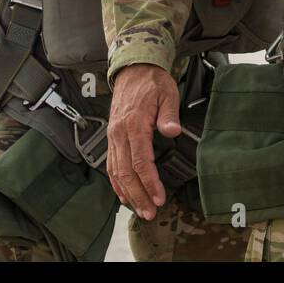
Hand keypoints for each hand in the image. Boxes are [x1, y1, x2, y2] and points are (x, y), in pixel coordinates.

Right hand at [107, 63, 180, 220]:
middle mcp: (119, 134)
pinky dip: (116, 183)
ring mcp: (113, 137)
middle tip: (151, 212)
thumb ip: (169, 114)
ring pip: (116, 172)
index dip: (149, 182)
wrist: (133, 70)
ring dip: (127, 193)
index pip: (140, 161)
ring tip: (140, 210)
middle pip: (126, 172)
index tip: (159, 198)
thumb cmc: (152, 83)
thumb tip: (172, 131)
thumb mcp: (167, 93)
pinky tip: (125, 195)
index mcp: (134, 124)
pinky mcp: (112, 138)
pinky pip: (111, 164)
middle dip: (138, 195)